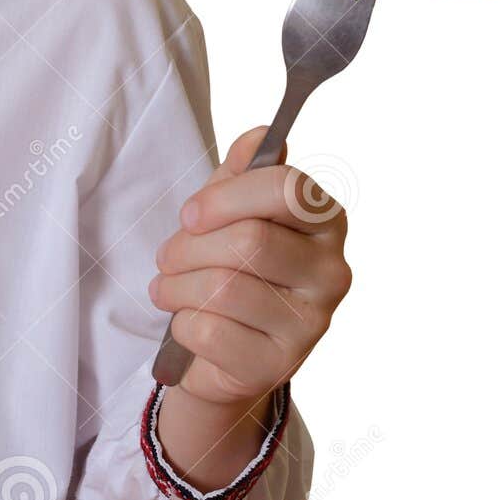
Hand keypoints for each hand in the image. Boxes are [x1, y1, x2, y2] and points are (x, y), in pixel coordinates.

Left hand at [147, 125, 352, 406]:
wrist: (221, 350)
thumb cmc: (229, 268)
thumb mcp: (232, 211)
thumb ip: (244, 172)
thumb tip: (260, 135)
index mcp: (326, 222)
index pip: (287, 189)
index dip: (225, 198)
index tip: (191, 214)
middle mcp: (332, 272)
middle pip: (250, 241)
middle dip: (189, 247)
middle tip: (168, 257)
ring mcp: (311, 323)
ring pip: (224, 288)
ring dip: (176, 287)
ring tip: (169, 289)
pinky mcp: (277, 365)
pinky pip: (209, 331)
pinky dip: (182, 326)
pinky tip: (188, 324)